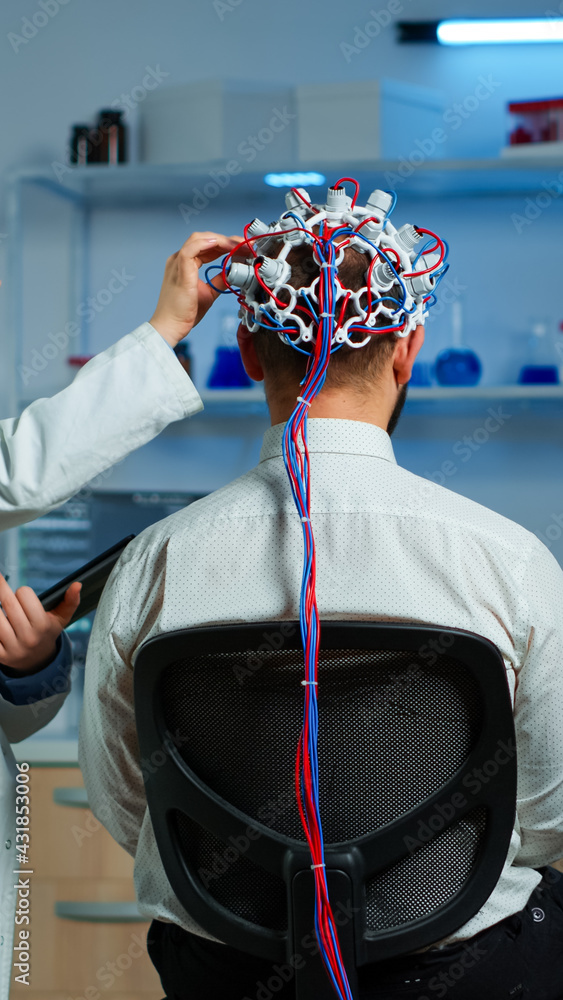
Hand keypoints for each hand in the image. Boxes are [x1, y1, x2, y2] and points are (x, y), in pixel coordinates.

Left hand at [0, 574, 81, 676]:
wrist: (36, 661)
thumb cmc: (47, 631)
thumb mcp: (61, 618)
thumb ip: (71, 601)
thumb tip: (77, 584)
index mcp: (43, 625)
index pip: (24, 594)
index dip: (22, 591)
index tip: (22, 595)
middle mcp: (28, 637)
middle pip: (8, 602)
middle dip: (3, 589)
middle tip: (0, 579)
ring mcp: (12, 648)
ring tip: (1, 605)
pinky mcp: (0, 655)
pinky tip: (1, 620)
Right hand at [150, 231, 241, 347]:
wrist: (171, 326)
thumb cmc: (184, 313)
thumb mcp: (208, 292)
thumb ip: (219, 281)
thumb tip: (232, 273)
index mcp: (184, 264)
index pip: (206, 246)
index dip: (225, 245)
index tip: (241, 248)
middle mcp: (179, 260)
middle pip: (204, 239)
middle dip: (226, 240)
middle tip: (244, 244)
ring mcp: (178, 263)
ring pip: (199, 239)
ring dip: (220, 240)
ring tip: (237, 244)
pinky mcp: (180, 270)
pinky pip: (192, 249)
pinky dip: (207, 244)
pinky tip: (221, 245)